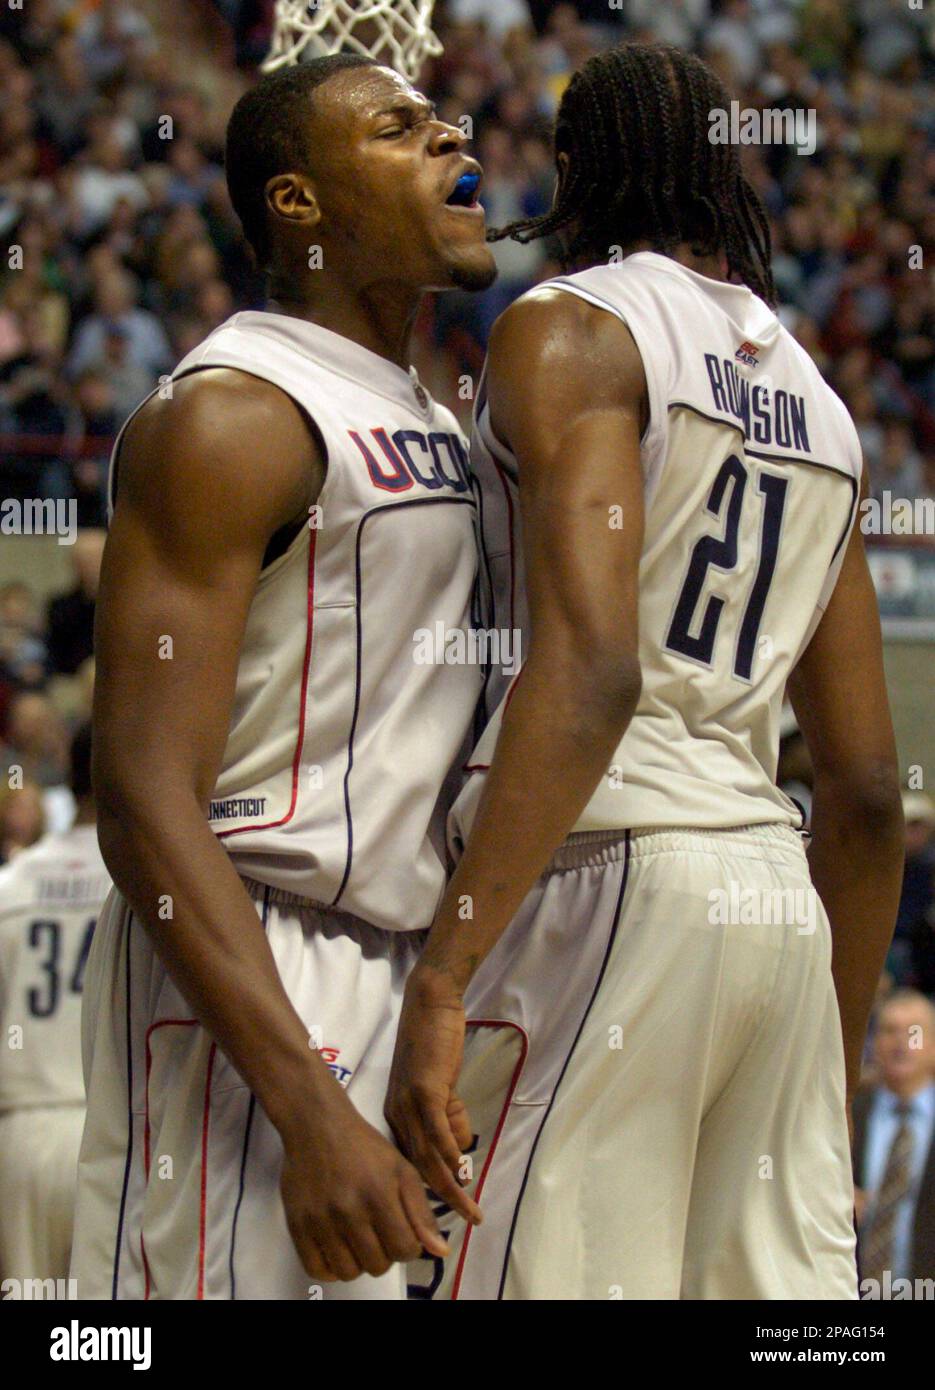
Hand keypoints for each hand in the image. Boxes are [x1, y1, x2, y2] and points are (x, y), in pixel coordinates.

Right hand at [279, 1090, 447, 1283]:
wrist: (318, 1126)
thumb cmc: (365, 1148)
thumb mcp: (403, 1171)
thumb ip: (422, 1214)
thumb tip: (440, 1252)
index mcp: (380, 1195)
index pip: (405, 1250)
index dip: (408, 1245)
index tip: (399, 1231)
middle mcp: (349, 1211)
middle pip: (377, 1265)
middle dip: (384, 1253)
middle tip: (378, 1232)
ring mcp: (320, 1220)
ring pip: (348, 1273)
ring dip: (358, 1262)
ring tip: (357, 1239)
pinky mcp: (296, 1225)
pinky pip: (316, 1270)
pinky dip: (330, 1267)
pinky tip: (337, 1247)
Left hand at [384, 965, 481, 1227]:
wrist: (430, 1003)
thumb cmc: (435, 1041)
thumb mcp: (441, 1086)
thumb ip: (448, 1116)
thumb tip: (460, 1149)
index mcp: (397, 1116)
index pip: (410, 1166)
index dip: (426, 1195)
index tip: (440, 1220)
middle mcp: (397, 1116)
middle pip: (416, 1171)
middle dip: (438, 1204)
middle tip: (459, 1230)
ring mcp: (409, 1104)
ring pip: (428, 1158)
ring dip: (450, 1188)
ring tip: (470, 1212)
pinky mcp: (424, 1090)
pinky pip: (437, 1131)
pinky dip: (450, 1155)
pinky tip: (462, 1173)